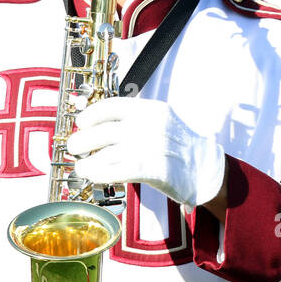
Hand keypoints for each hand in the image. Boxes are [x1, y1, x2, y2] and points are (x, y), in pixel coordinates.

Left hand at [67, 97, 225, 208]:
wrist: (206, 168)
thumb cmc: (179, 146)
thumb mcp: (160, 122)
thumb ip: (133, 121)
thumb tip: (96, 124)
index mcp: (151, 109)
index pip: (112, 106)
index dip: (91, 114)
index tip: (81, 122)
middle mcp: (150, 125)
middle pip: (103, 131)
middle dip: (83, 141)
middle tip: (74, 147)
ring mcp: (153, 147)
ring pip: (107, 153)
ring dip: (88, 162)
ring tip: (81, 167)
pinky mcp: (155, 169)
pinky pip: (118, 170)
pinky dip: (100, 173)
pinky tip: (92, 175)